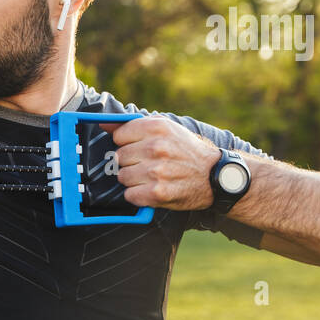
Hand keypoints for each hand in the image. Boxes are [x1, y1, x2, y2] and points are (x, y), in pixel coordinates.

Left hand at [97, 116, 221, 210]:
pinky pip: (130, 195)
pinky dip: (138, 195)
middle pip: (119, 157)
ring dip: (133, 179)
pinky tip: (151, 190)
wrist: (216, 176)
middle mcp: (156, 147)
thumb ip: (135, 125)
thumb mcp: (167, 129)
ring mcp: (156, 171)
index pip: (119, 135)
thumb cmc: (187, 151)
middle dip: (130, 162)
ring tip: (151, 177)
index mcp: (158, 127)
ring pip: (122, 176)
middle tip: (147, 164)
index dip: (126, 143)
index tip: (138, 148)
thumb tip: (103, 124)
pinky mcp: (157, 193)